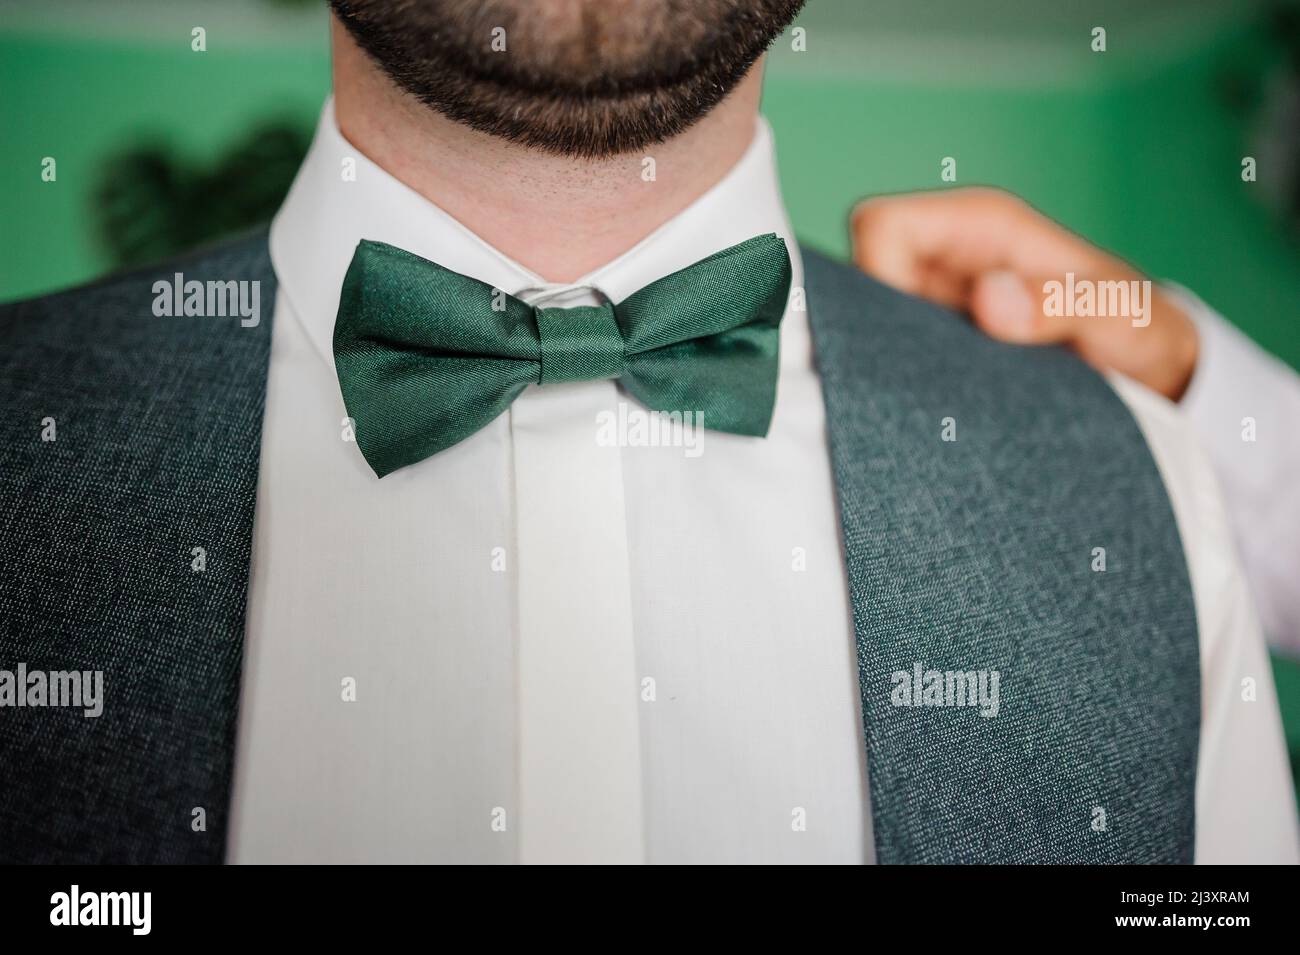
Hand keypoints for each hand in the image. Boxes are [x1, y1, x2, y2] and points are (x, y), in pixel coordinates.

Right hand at [850, 187, 1199, 399]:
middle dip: (870, 331)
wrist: (1156, 371)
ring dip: (888, 364)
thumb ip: (1060, 304)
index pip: (882, 227)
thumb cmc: (1142, 328)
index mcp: (980, 229)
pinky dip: (904, 387)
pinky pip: (895, 358)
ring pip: (870, 324)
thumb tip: (988, 300)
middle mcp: (947, 262)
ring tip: (933, 403)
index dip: (872, 273)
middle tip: (913, 382)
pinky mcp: (940, 347)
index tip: (905, 332)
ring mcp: (939, 305)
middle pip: (860, 279)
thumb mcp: (1119, 317)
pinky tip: (935, 416)